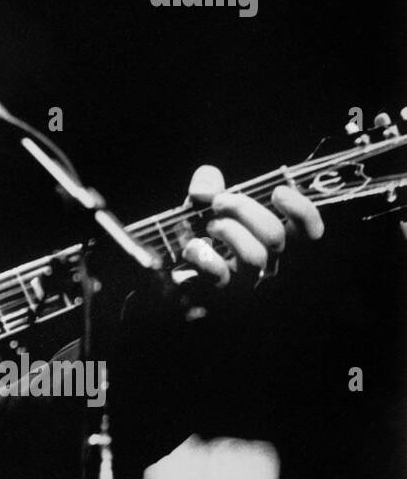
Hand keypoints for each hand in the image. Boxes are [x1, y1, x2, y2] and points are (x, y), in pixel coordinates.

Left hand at [179, 164, 324, 288]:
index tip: (277, 192)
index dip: (302, 211)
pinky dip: (203, 255)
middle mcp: (268, 263)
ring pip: (255, 256)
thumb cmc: (199, 234)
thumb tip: (202, 192)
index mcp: (273, 240)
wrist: (170, 272)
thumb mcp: (204, 202)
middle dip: (245, 208)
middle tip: (219, 202)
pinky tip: (192, 247)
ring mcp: (246, 282)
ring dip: (228, 231)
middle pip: (274, 235)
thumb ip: (207, 183)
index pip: (309, 232)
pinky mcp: (220, 294)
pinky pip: (219, 274)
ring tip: (210, 226)